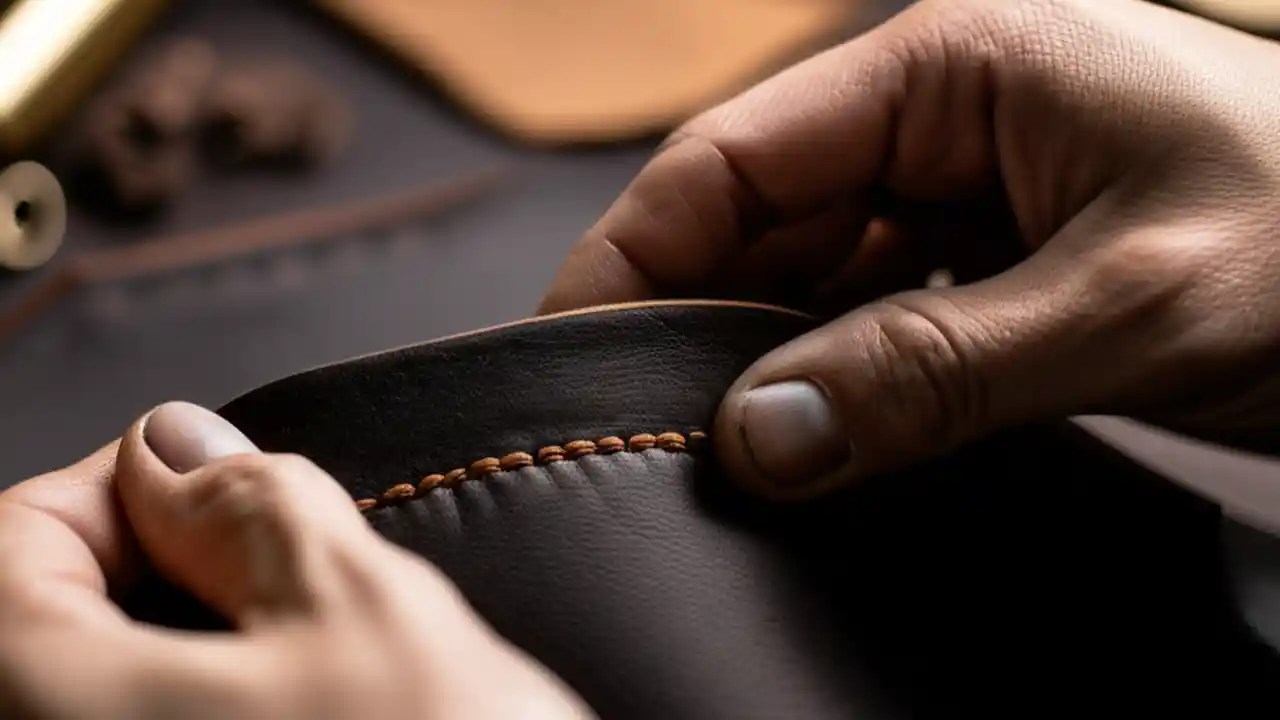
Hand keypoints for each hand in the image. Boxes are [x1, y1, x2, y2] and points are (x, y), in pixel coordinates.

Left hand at [0, 403, 591, 718]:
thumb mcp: (359, 611)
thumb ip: (251, 503)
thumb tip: (177, 446)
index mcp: (46, 708)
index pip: (7, 541)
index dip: (123, 488)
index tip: (223, 488)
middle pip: (59, 624)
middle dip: (176, 576)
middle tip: (294, 586)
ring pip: (125, 692)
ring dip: (214, 654)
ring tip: (326, 676)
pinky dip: (229, 715)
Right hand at [540, 0, 1279, 498]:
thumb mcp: (1126, 308)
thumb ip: (933, 371)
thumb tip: (762, 438)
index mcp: (957, 59)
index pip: (738, 156)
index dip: (636, 259)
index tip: (569, 360)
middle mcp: (944, 105)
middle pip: (760, 217)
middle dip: (705, 325)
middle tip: (660, 440)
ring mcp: (966, 178)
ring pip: (813, 273)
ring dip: (778, 361)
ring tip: (749, 454)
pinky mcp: (992, 245)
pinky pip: (877, 309)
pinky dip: (846, 376)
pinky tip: (833, 436)